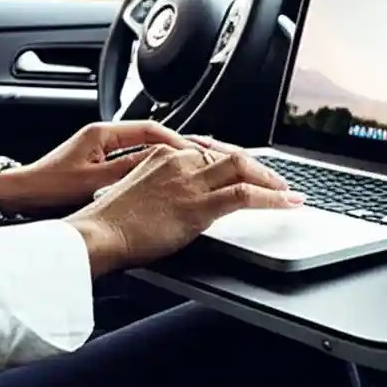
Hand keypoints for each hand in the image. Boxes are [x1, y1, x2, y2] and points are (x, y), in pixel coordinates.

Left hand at [0, 121, 196, 214]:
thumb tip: (161, 162)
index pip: (150, 129)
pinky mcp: (97, 164)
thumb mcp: (94, 181)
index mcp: (102, 133)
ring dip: (163, 157)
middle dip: (174, 146)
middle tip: (197, 157)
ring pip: (141, 148)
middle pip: (149, 136)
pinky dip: (147, 168)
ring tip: (184, 168)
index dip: (175, 140)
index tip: (193, 153)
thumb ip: (128, 170)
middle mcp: (102, 136)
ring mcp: (100, 149)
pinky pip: (131, 160)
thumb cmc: (48, 187)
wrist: (19, 196)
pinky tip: (159, 179)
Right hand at [68, 145, 303, 275]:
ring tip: (288, 193)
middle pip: (231, 155)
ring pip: (242, 169)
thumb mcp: (137, 192)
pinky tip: (286, 203)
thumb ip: (161, 187)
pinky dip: (272, 198)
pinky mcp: (198, 205)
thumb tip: (180, 199)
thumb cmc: (109, 222)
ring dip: (271, 181)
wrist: (97, 234)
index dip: (235, 161)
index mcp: (162, 154)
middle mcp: (179, 160)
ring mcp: (190, 181)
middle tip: (277, 181)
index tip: (248, 170)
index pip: (210, 152)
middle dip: (259, 168)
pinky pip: (245, 195)